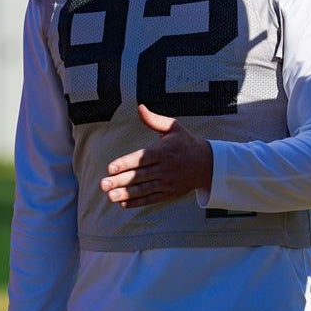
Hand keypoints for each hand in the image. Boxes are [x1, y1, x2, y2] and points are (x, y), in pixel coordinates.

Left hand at [99, 105, 213, 207]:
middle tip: (103, 184)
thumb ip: (154, 120)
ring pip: (144, 189)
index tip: (111, 168)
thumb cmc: (186, 143)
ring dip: (126, 193)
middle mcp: (165, 168)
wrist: (207, 164)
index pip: (141, 158)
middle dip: (120, 180)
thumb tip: (140, 108)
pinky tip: (123, 203)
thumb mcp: (173, 127)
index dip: (126, 163)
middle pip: (140, 175)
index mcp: (163, 151)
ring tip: (110, 196)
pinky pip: (151, 198)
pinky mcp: (169, 193)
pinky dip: (137, 202)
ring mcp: (167, 182)